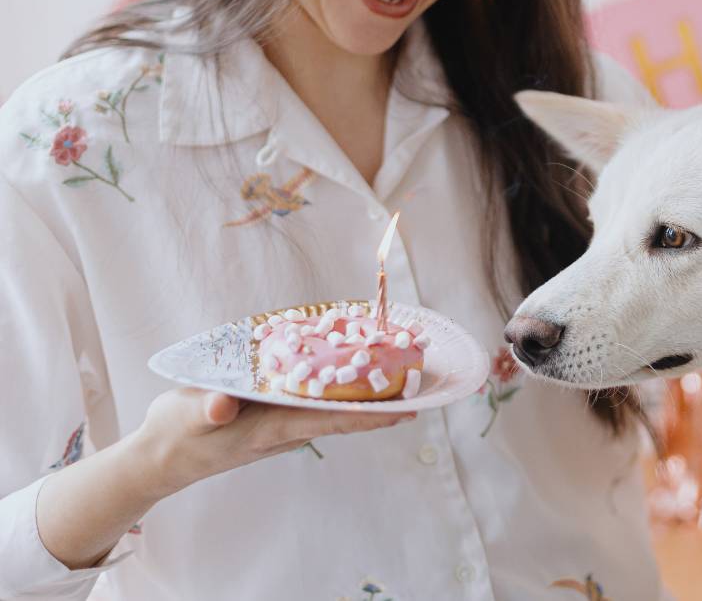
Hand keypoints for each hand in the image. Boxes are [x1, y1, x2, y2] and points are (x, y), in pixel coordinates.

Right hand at [135, 388, 414, 495]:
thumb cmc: (177, 435)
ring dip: (361, 393)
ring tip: (396, 372)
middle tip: (418, 382)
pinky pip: (311, 401)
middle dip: (379, 401)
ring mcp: (280, 423)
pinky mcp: (270, 415)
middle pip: (342, 413)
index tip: (408, 409)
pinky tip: (346, 368)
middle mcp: (286, 427)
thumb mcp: (187, 418)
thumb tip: (220, 406)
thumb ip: (205, 410)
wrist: (159, 456)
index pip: (333, 420)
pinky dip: (334, 387)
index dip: (371, 415)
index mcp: (274, 428)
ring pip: (330, 407)